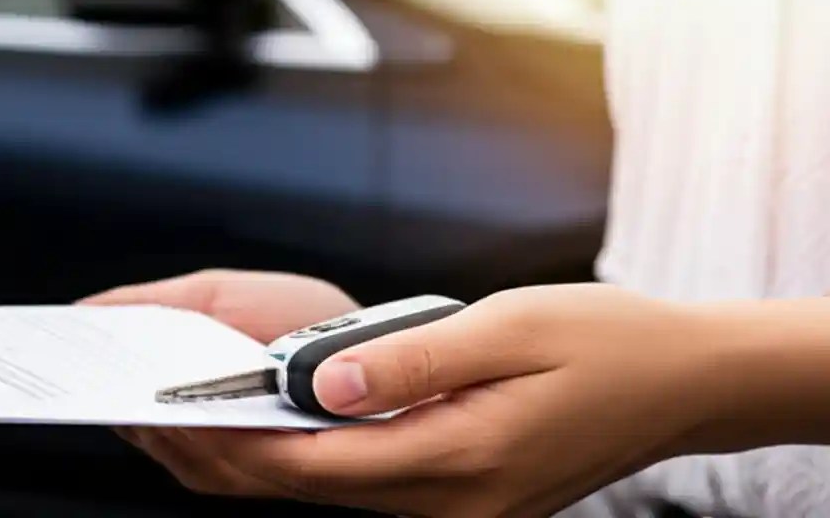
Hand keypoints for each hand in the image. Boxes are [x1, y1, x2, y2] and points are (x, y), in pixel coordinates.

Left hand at [84, 276, 725, 517]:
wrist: (680, 382)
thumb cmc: (604, 343)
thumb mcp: (508, 329)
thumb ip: (409, 362)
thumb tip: (319, 386)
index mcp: (458, 462)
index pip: (315, 465)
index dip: (236, 438)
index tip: (173, 408)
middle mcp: (449, 503)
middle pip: (306, 490)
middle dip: (221, 454)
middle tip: (149, 413)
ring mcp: (454, 508)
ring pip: (326, 493)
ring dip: (254, 457)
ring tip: (187, 414)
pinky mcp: (458, 495)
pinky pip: (359, 486)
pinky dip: (303, 456)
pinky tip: (271, 423)